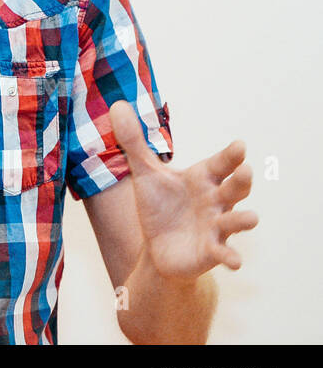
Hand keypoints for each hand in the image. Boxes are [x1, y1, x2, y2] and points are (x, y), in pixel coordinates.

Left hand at [109, 100, 258, 282]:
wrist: (158, 248)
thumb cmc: (160, 205)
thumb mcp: (145, 173)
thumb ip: (134, 142)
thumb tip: (116, 104)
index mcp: (203, 179)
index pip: (220, 163)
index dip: (230, 155)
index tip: (240, 145)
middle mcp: (216, 201)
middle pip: (234, 188)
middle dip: (241, 181)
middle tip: (245, 171)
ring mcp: (216, 227)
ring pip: (235, 221)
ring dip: (243, 220)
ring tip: (250, 218)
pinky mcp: (211, 251)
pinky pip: (224, 253)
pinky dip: (230, 258)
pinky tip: (235, 262)